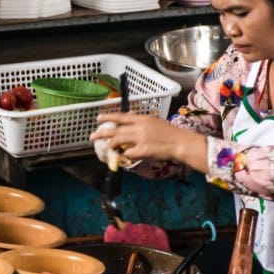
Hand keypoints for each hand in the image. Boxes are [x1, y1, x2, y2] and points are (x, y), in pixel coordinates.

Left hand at [90, 113, 208, 172]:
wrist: (181, 142)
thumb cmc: (170, 133)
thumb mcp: (154, 122)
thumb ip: (140, 121)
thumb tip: (129, 119)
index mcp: (143, 119)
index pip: (121, 117)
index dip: (108, 117)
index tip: (98, 118)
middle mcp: (139, 127)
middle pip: (116, 130)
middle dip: (102, 133)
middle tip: (92, 137)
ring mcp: (140, 139)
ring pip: (119, 141)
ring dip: (111, 145)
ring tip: (108, 148)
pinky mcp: (143, 150)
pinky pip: (128, 153)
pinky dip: (126, 155)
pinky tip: (127, 156)